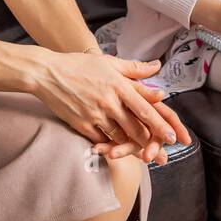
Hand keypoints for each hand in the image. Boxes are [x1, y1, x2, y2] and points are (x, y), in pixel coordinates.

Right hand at [29, 50, 191, 165]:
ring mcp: (95, 114)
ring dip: (133, 148)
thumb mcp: (109, 63)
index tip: (172, 137)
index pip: (146, 108)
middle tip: (162, 155)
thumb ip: (135, 69)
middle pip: (136, 127)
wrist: (48, 73)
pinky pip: (100, 140)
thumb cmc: (80, 66)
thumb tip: (157, 67)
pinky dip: (111, 147)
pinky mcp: (81, 124)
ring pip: (120, 137)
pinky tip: (118, 153)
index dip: (160, 125)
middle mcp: (109, 101)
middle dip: (151, 143)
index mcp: (119, 85)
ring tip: (145, 157)